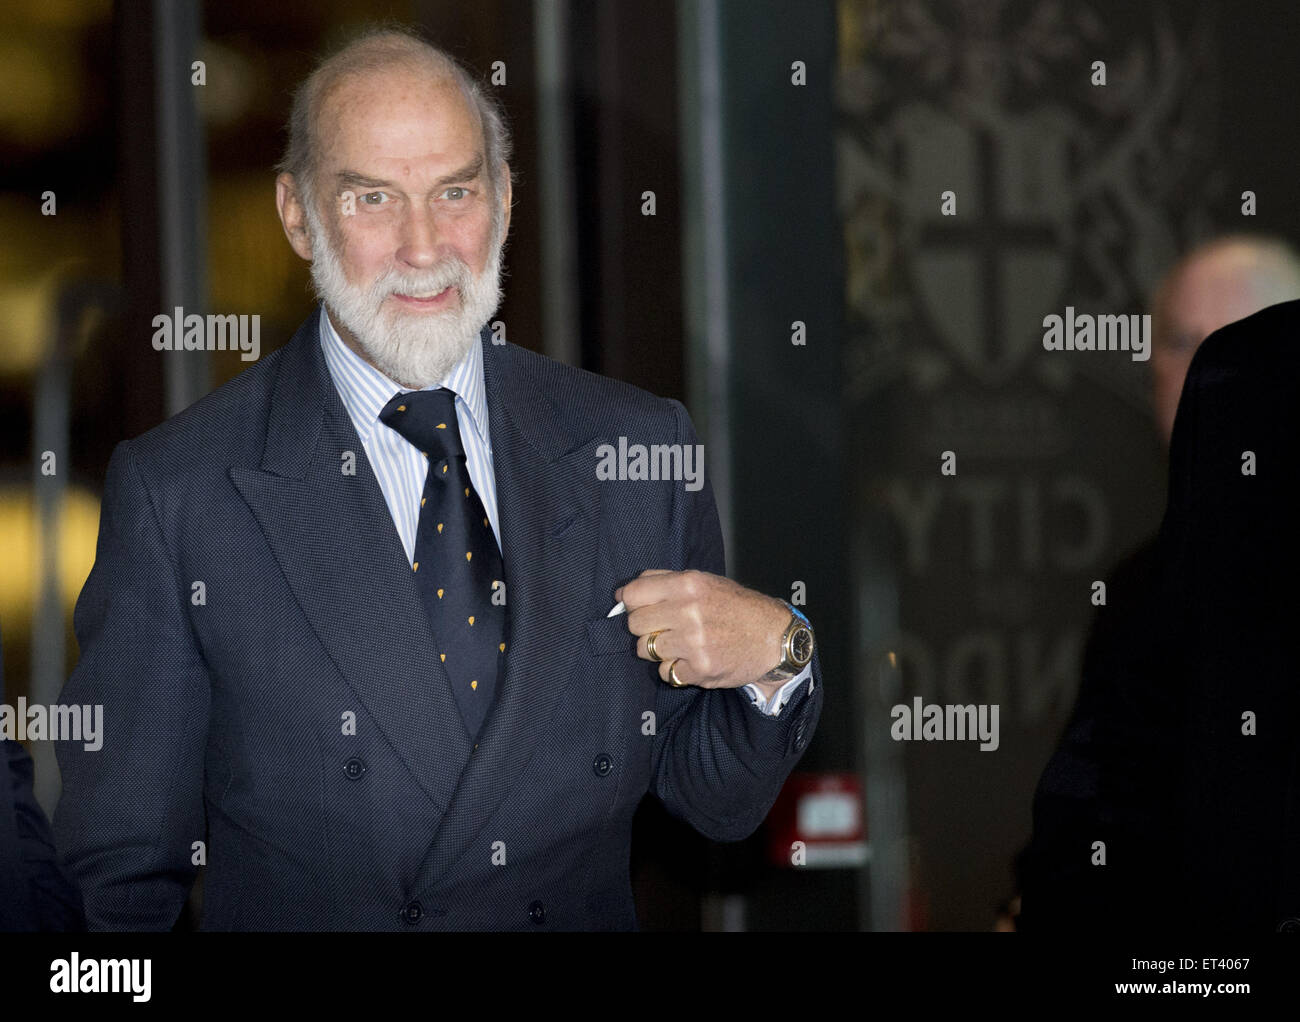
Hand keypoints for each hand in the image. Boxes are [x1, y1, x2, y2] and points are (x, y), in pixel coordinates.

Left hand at [614, 569, 789, 691]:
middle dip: (644, 627)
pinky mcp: (700, 669)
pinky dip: (674, 669)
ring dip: (657, 650)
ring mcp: (694, 642)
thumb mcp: (705, 581)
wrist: (773, 637)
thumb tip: (624, 592)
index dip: (630, 602)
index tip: (635, 607)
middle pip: (635, 623)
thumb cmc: (737, 608)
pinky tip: (691, 659)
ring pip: (645, 650)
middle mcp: (689, 612)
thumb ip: (665, 581)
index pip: (633, 594)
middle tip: (662, 628)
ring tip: (679, 644)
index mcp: (689, 585)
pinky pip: (665, 672)